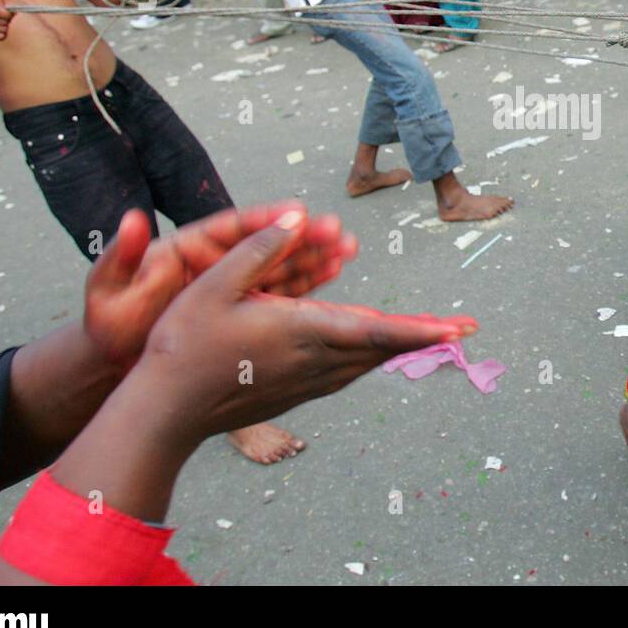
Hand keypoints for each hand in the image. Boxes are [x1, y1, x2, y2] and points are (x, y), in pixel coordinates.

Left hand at [83, 204, 358, 370]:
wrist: (114, 367)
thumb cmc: (108, 327)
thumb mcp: (108, 293)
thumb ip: (120, 258)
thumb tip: (131, 219)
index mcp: (188, 249)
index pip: (233, 228)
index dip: (267, 220)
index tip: (299, 212)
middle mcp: (215, 263)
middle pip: (266, 245)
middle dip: (303, 237)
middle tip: (338, 230)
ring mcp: (231, 287)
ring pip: (279, 268)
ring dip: (313, 258)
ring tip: (348, 250)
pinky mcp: (241, 310)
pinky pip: (279, 295)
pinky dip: (307, 286)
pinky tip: (333, 276)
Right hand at [126, 217, 476, 445]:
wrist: (162, 414)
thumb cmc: (182, 346)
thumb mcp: (214, 284)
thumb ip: (260, 249)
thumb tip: (299, 214)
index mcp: (302, 334)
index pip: (376, 331)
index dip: (420, 329)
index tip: (458, 330)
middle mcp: (314, 363)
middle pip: (383, 348)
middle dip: (425, 335)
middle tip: (465, 327)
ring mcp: (306, 384)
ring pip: (367, 361)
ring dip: (399, 345)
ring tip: (430, 332)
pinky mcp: (294, 395)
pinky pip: (346, 370)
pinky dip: (371, 354)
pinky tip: (373, 347)